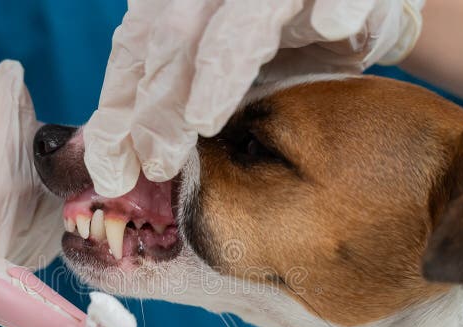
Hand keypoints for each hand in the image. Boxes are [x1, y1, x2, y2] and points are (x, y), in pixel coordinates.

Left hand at [84, 0, 423, 196]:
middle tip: (156, 166)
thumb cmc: (278, 47)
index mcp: (179, 3)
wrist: (350, 8)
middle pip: (174, 39)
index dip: (118, 110)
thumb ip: (173, 109)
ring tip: (204, 121)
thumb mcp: (218, 80)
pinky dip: (339, 4)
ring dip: (221, 69)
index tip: (112, 173)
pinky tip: (330, 26)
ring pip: (240, 18)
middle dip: (160, 107)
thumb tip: (121, 169)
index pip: (135, 52)